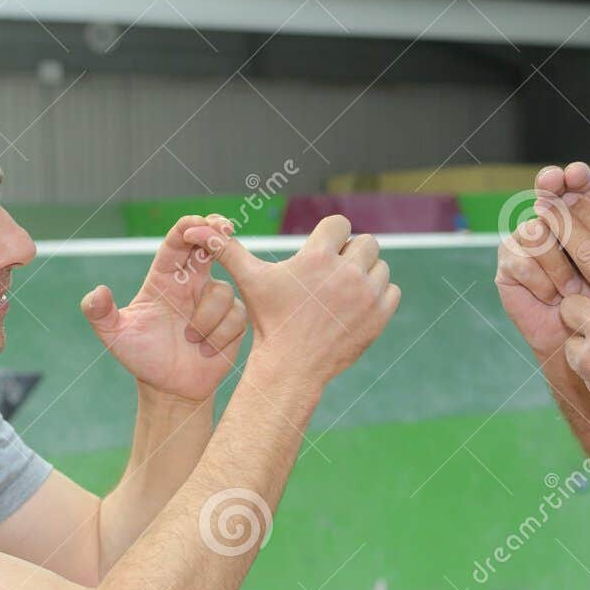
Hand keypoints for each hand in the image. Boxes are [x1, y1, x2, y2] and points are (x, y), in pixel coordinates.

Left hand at [81, 214, 247, 402]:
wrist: (169, 388)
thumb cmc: (142, 357)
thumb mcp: (114, 335)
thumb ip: (99, 313)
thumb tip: (97, 293)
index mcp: (164, 278)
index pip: (178, 242)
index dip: (189, 227)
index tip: (199, 223)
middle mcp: (191, 284)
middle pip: (210, 246)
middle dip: (219, 233)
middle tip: (226, 228)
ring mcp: (214, 301)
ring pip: (222, 291)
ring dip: (206, 319)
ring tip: (191, 341)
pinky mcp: (233, 321)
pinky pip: (236, 316)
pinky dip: (219, 336)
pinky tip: (206, 351)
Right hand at [213, 215, 399, 392]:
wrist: (291, 366)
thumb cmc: (268, 320)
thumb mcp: (249, 281)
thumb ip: (228, 251)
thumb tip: (197, 230)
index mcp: (318, 256)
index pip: (340, 224)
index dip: (330, 237)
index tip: (319, 255)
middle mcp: (346, 272)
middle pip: (366, 242)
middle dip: (350, 254)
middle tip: (332, 276)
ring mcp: (366, 294)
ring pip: (380, 266)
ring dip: (365, 274)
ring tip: (343, 292)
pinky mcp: (380, 314)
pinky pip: (391, 291)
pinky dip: (378, 296)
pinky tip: (355, 307)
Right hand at [496, 162, 589, 357]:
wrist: (584, 340)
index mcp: (580, 215)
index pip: (576, 185)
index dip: (574, 177)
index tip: (575, 173)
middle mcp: (550, 221)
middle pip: (551, 203)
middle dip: (565, 221)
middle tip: (580, 243)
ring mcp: (526, 240)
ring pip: (537, 232)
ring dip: (561, 267)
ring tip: (573, 291)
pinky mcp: (509, 263)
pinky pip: (523, 260)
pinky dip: (543, 283)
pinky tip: (552, 298)